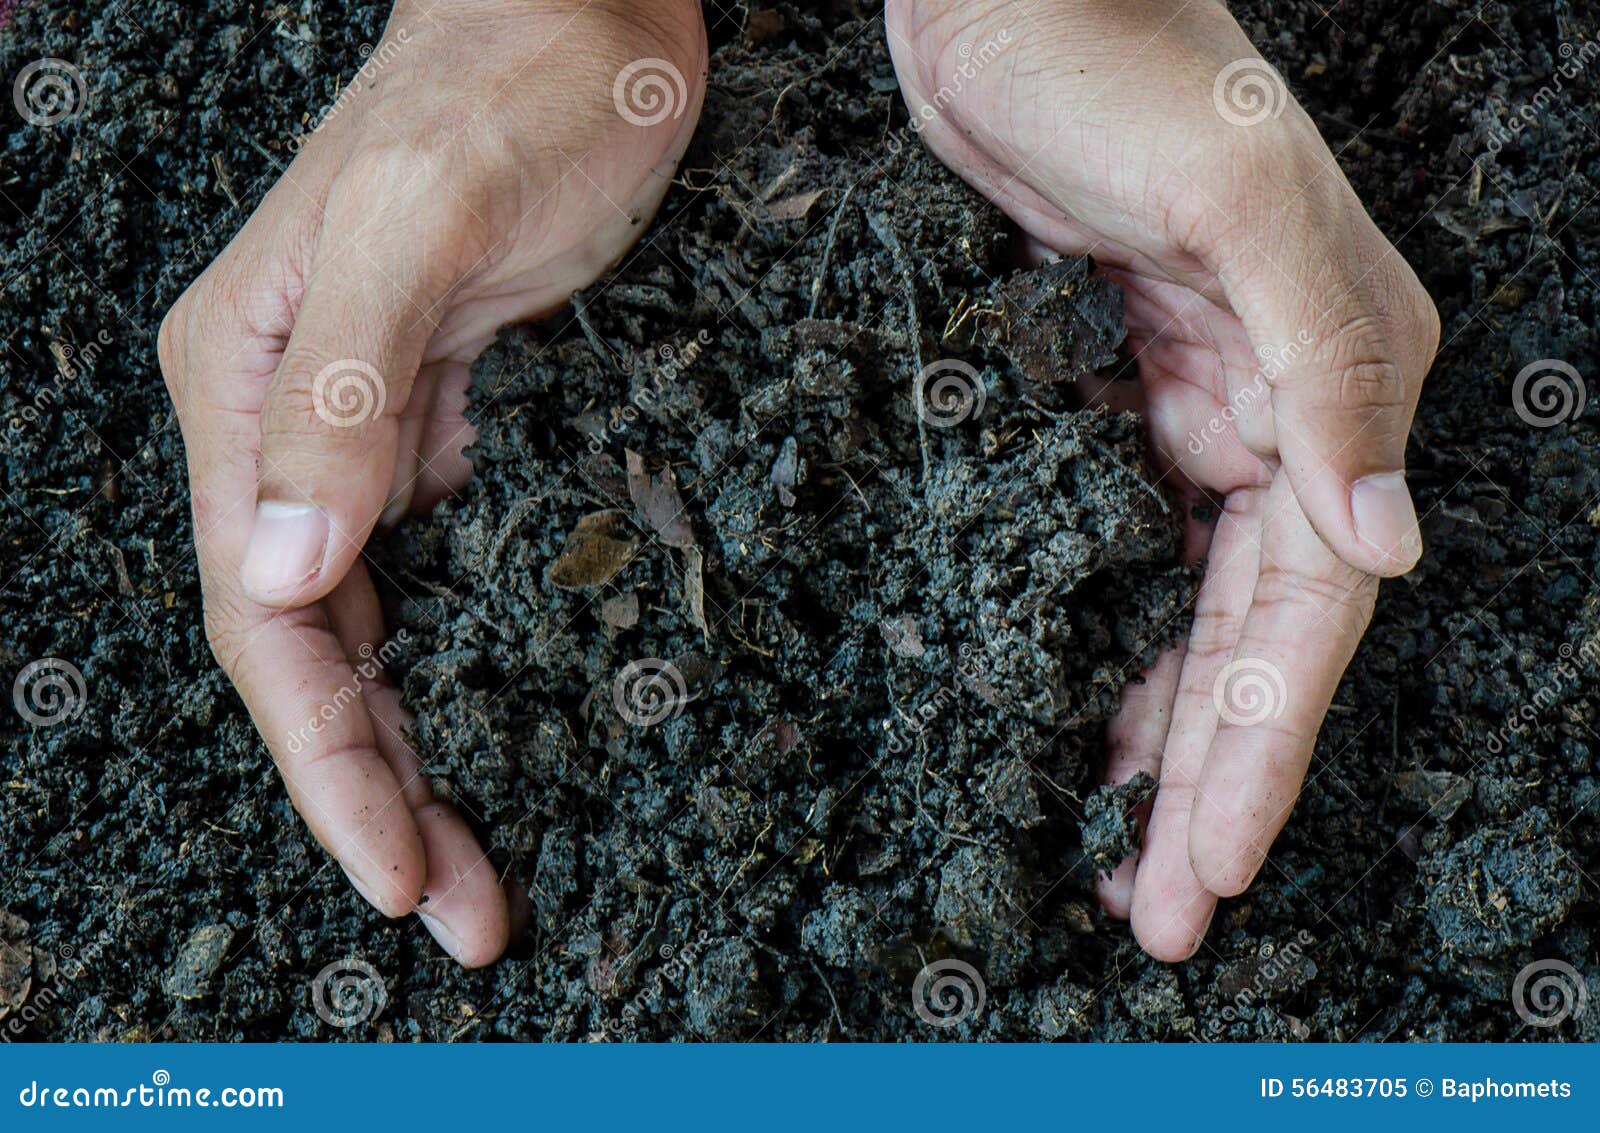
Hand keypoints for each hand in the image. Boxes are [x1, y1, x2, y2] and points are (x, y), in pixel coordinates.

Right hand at [157, 0, 705, 964]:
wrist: (593, 12)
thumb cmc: (520, 83)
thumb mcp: (429, 220)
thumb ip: (344, 388)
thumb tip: (274, 572)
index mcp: (242, 383)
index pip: (263, 623)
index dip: (325, 763)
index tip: (398, 874)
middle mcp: (274, 416)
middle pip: (304, 650)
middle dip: (371, 790)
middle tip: (459, 914)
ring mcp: (347, 419)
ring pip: (351, 623)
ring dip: (400, 749)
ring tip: (464, 864)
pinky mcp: (421, 412)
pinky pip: (400, 571)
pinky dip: (425, 665)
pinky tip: (451, 727)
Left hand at [887, 0, 1439, 958]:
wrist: (1002, 0)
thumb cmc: (1121, 65)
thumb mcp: (1234, 197)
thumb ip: (1328, 366)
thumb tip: (1394, 545)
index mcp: (1341, 377)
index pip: (1312, 608)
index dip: (1264, 741)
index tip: (1209, 864)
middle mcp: (1288, 412)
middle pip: (1254, 640)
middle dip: (1213, 781)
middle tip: (1161, 915)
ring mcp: (1201, 412)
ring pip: (1196, 618)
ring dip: (1168, 742)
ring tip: (1126, 862)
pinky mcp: (1120, 403)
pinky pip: (1130, 561)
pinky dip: (1117, 652)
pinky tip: (1092, 727)